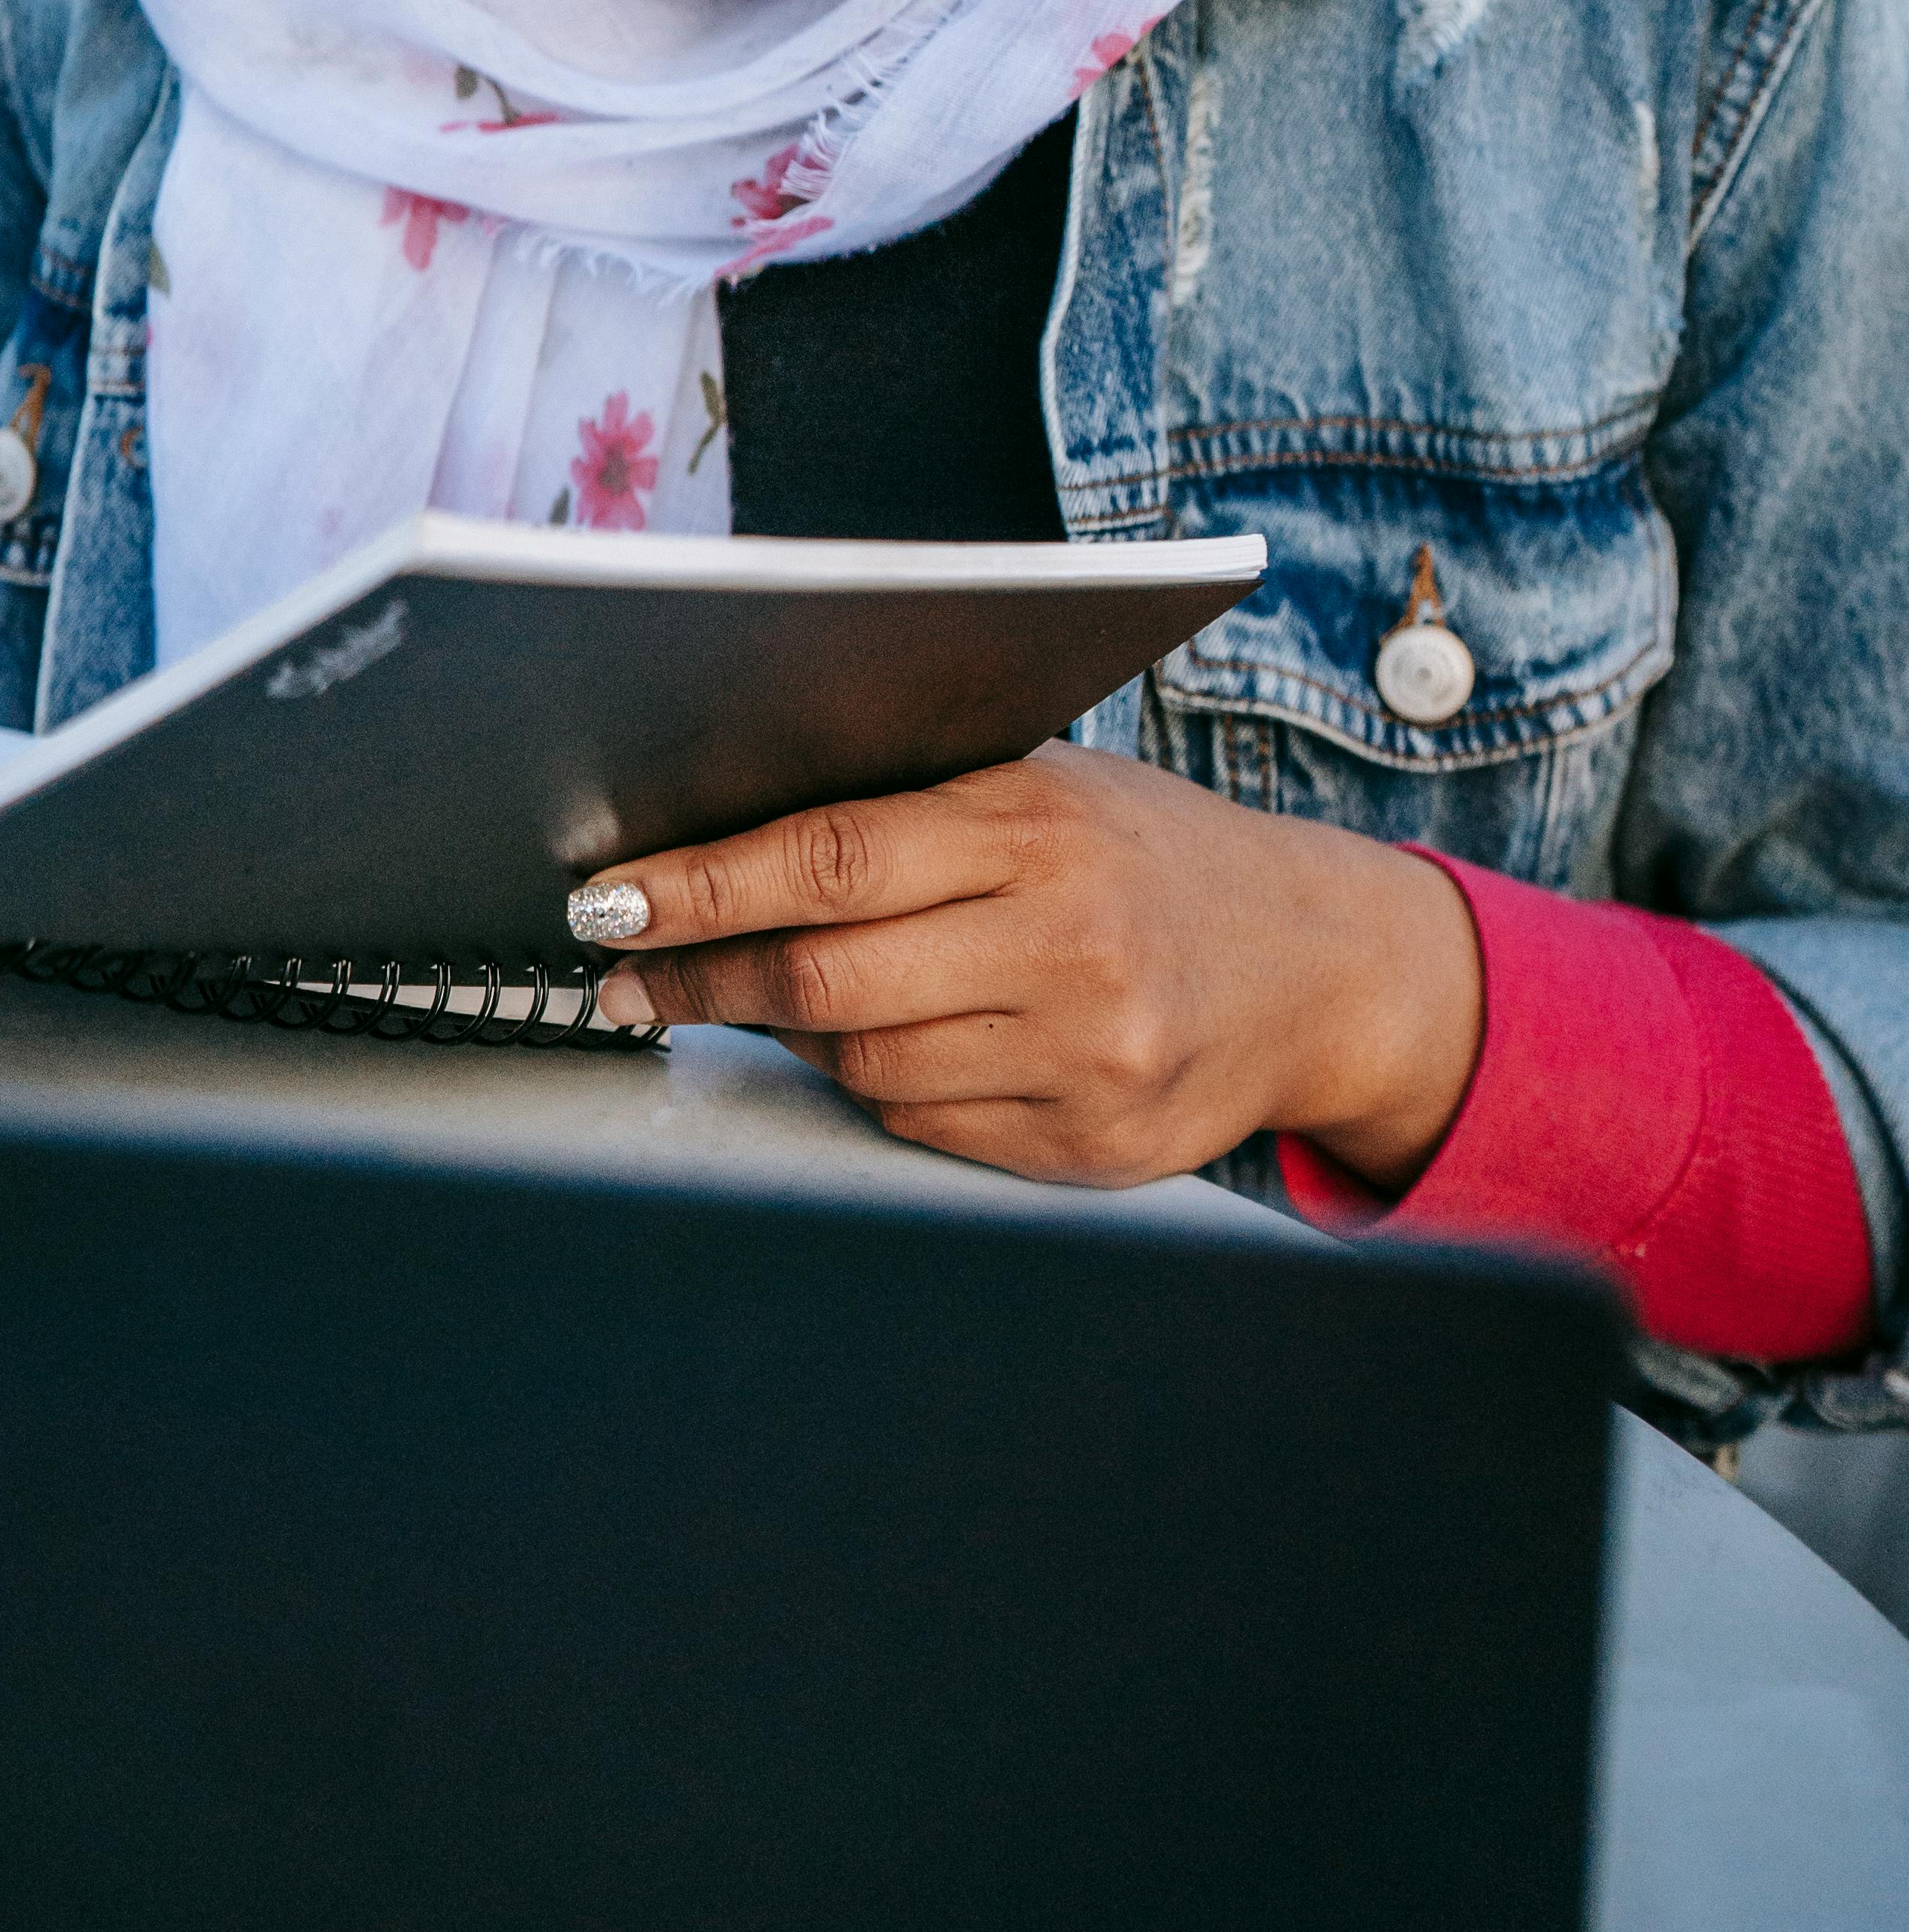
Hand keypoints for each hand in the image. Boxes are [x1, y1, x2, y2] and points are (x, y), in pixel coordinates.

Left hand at [582, 747, 1482, 1193]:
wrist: (1320, 967)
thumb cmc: (1156, 855)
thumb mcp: (1050, 787)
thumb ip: (912, 809)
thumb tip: (722, 837)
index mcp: (1039, 828)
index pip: (829, 858)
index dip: (700, 886)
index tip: (611, 898)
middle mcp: (1065, 941)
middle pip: (825, 979)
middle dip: (702, 975)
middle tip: (629, 969)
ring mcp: (1084, 1053)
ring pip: (862, 1062)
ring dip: (791, 1032)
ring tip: (779, 991)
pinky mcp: (1090, 1144)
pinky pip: (922, 1123)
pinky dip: (880, 1083)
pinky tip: (895, 1040)